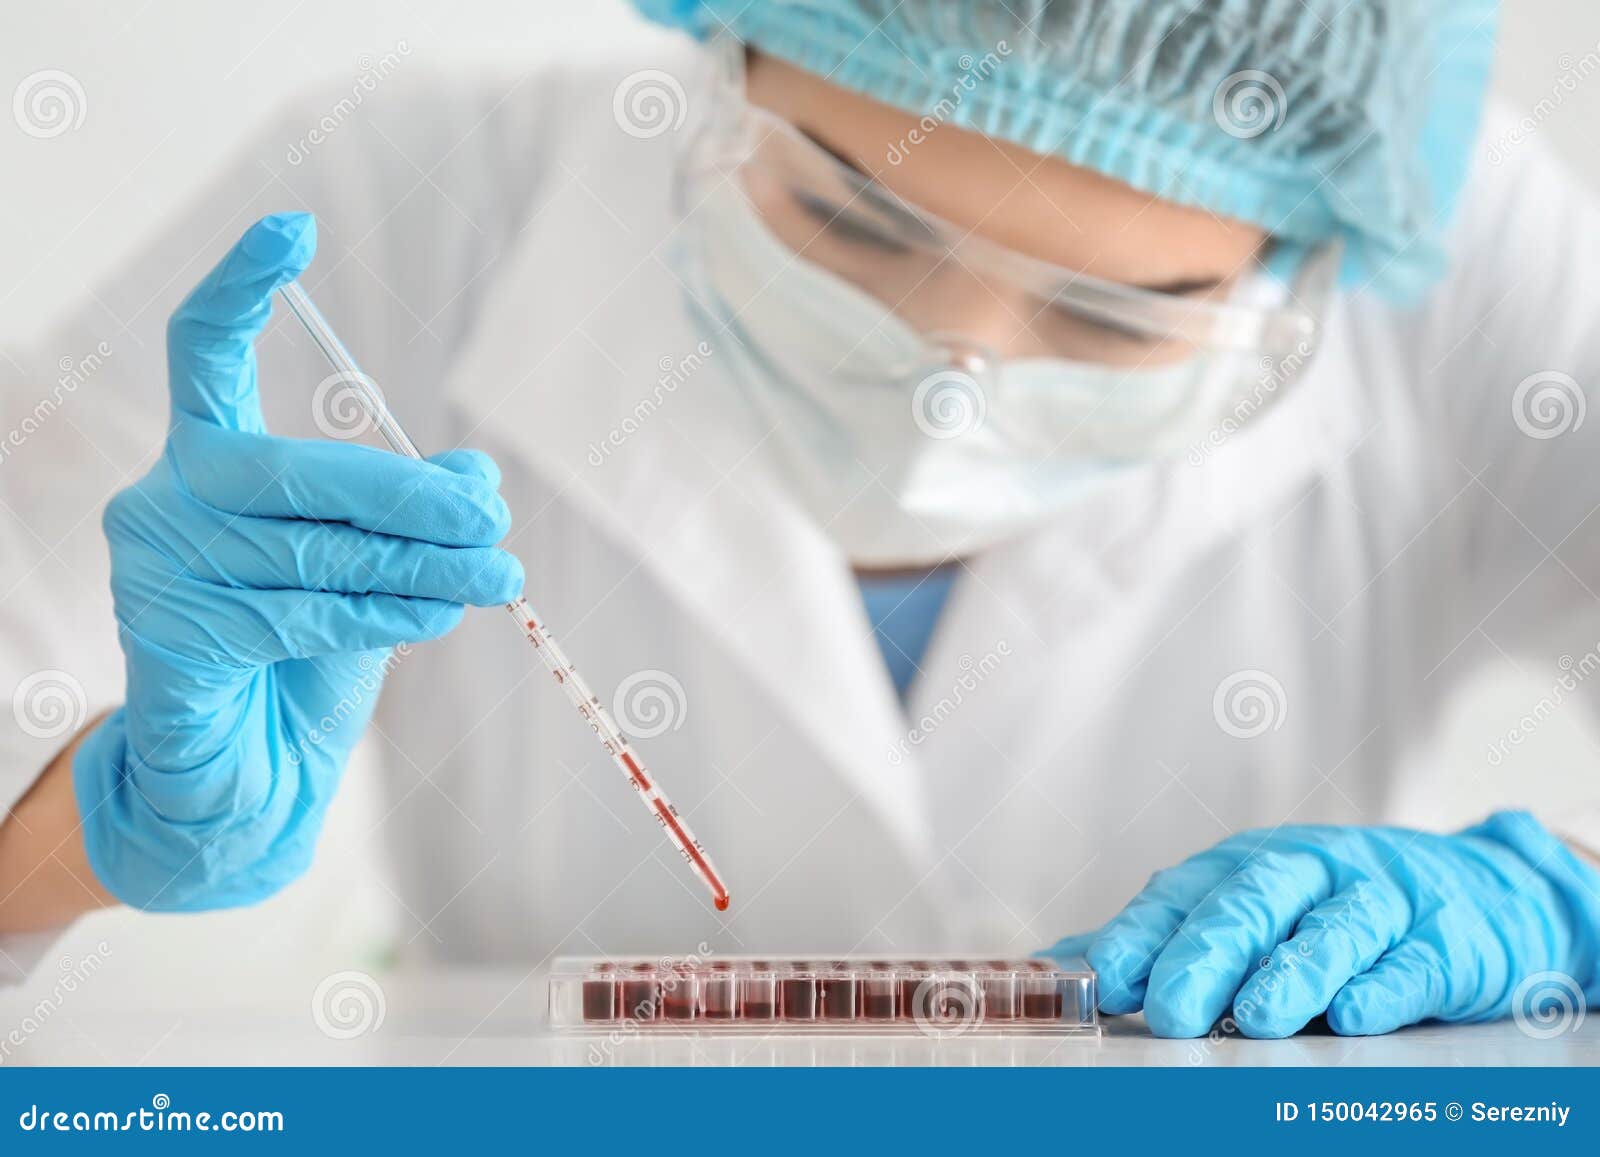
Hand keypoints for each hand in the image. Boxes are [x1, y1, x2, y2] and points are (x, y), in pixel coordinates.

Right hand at [72, 213, 522, 910]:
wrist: (248, 775)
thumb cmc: (304, 653)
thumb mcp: (370, 568)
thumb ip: (409, 516)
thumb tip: (476, 479)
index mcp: (206, 459)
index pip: (203, 352)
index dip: (243, 287)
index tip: (296, 228)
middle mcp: (163, 498)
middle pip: (296, 468)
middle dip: (410, 498)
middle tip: (495, 520)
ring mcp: (155, 568)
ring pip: (317, 552)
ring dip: (422, 569)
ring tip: (496, 577)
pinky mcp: (166, 636)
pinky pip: (300, 614)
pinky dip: (383, 616)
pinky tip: (437, 616)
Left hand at [1048, 812, 1599, 1036]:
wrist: (1482, 890)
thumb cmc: (1337, 906)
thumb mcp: (1247, 910)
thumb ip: (1156, 941)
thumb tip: (1054, 968)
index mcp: (1247, 867)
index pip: (1183, 895)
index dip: (1142, 934)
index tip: (1105, 980)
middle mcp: (1308, 871)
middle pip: (1251, 904)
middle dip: (1206, 954)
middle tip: (1171, 1009)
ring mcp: (1380, 900)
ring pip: (1334, 927)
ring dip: (1296, 969)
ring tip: (1260, 1016)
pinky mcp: (1446, 939)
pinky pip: (1415, 961)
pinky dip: (1387, 985)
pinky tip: (1358, 1013)